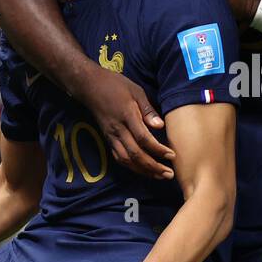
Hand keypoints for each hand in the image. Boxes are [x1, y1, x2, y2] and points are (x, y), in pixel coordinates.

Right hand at [81, 62, 173, 179]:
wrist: (89, 86)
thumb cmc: (116, 85)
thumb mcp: (136, 91)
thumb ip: (148, 110)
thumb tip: (160, 126)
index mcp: (127, 116)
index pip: (144, 138)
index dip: (158, 150)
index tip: (171, 155)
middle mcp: (118, 129)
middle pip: (135, 154)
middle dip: (153, 166)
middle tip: (169, 174)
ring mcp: (111, 136)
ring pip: (126, 160)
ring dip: (143, 170)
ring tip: (159, 175)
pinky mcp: (107, 139)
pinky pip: (119, 157)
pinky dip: (131, 166)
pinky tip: (142, 170)